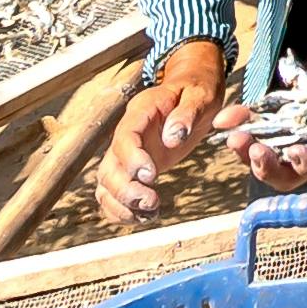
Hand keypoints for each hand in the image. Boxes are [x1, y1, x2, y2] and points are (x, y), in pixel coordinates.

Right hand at [96, 42, 233, 231]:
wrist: (191, 90)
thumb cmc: (197, 91)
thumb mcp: (200, 95)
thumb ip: (187, 113)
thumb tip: (173, 137)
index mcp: (141, 112)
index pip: (124, 137)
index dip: (132, 159)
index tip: (152, 176)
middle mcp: (127, 134)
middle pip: (109, 167)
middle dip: (126, 190)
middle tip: (152, 203)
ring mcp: (126, 153)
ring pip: (106, 184)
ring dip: (122, 204)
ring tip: (150, 213)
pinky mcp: (131, 168)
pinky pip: (113, 193)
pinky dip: (121, 210)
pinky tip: (144, 217)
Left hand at [245, 18, 306, 186]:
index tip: (295, 153)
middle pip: (289, 171)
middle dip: (268, 166)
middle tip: (253, 150)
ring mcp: (299, 131)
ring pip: (269, 151)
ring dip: (249, 149)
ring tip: (233, 136)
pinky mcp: (285, 113)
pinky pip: (260, 122)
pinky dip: (243, 120)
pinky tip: (228, 116)